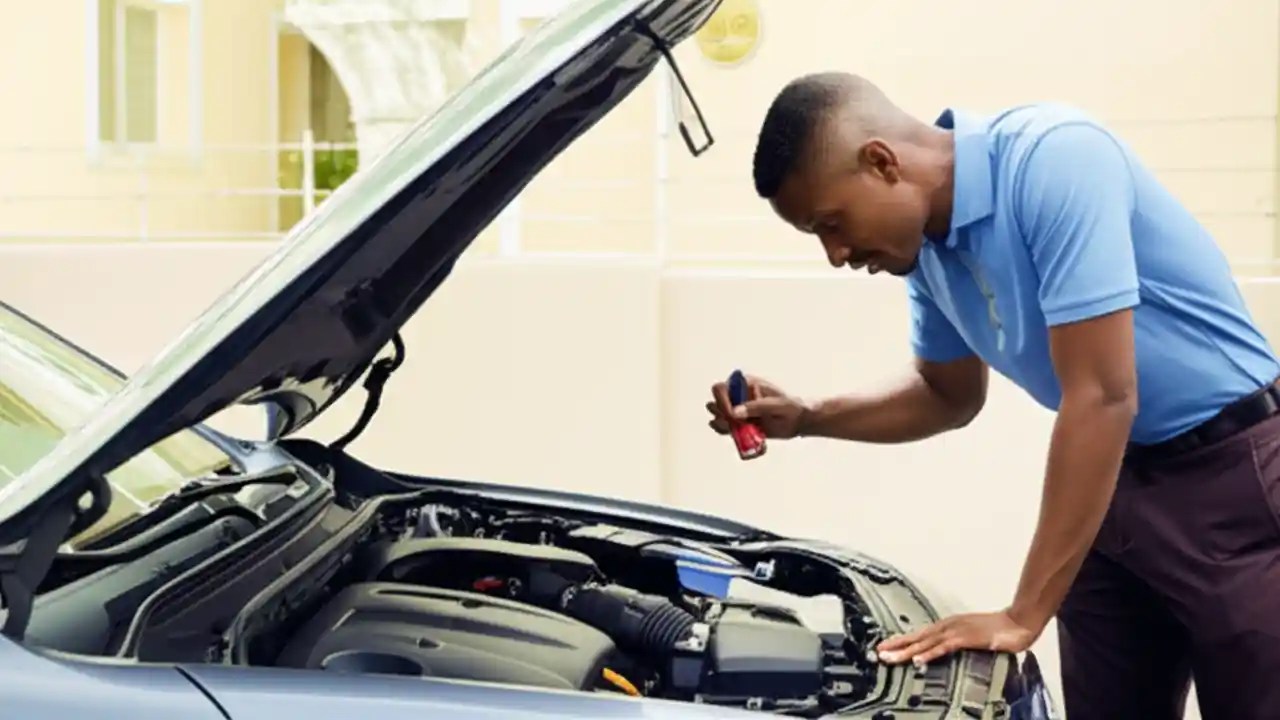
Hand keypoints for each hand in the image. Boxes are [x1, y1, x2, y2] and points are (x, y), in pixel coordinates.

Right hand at [706, 373, 810, 438]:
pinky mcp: (737, 424)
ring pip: (716, 417)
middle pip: (714, 403)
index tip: (732, 416)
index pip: (720, 389)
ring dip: (724, 426)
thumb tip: (735, 412)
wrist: (797, 421)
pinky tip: (741, 436)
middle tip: (738, 425)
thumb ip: (756, 407)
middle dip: (722, 416)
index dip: (722, 402)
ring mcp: (735, 410)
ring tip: (742, 430)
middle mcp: (736, 395)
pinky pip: (723, 429)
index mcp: (744, 384)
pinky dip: (728, 434)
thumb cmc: (790, 407)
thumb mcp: (777, 405)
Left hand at [875, 610, 1039, 665]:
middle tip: (878, 652)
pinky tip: (917, 660)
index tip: (886, 647)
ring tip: (889, 657)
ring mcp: (955, 631)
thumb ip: (959, 643)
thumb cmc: (998, 631)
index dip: (902, 641)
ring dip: (905, 650)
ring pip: (925, 642)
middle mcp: (948, 626)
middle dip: (896, 645)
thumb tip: (948, 648)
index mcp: (948, 626)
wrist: (1018, 623)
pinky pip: (943, 648)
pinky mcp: (965, 639)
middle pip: (917, 637)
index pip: (920, 635)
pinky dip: (929, 654)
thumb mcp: (973, 637)